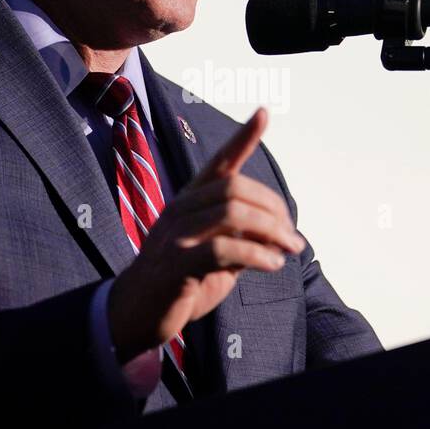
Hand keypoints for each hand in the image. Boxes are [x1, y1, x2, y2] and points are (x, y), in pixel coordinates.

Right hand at [107, 107, 305, 357]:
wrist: (136, 315)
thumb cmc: (181, 283)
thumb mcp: (217, 256)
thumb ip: (243, 238)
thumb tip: (281, 234)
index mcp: (190, 202)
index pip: (219, 162)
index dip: (242, 137)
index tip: (263, 113)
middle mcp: (180, 210)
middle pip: (235, 188)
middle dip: (273, 210)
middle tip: (293, 239)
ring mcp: (175, 235)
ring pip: (232, 214)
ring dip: (271, 232)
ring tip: (288, 251)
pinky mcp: (176, 264)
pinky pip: (223, 248)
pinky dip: (256, 255)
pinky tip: (272, 266)